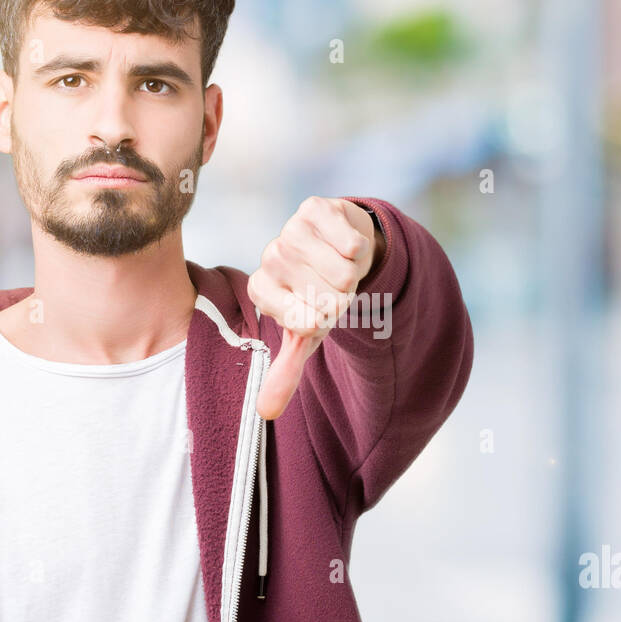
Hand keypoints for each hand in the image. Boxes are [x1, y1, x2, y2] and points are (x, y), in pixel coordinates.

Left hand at [248, 196, 383, 419]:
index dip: (325, 319)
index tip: (319, 308)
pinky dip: (359, 250)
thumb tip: (265, 413)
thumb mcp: (306, 334)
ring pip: (343, 273)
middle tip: (331, 285)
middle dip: (342, 297)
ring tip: (339, 266)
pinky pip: (352, 245)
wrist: (341, 247)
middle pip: (330, 298)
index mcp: (261, 289)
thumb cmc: (321, 294)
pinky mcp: (314, 208)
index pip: (306, 321)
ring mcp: (289, 230)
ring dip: (352, 273)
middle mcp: (269, 257)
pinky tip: (346, 245)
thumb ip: (286, 371)